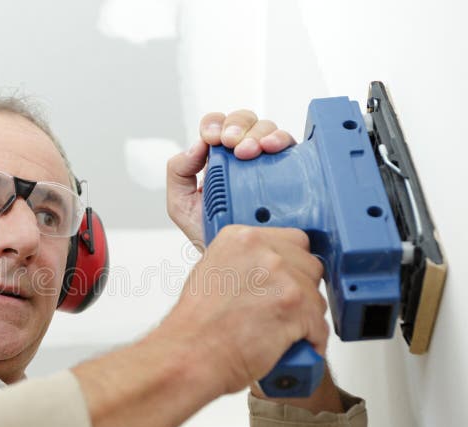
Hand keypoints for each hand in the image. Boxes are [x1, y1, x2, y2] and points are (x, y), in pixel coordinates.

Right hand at [157, 225, 327, 395]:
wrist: (190, 355)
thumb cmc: (195, 325)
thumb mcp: (211, 271)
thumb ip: (243, 261)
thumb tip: (264, 269)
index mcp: (241, 238)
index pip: (292, 240)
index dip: (290, 264)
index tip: (285, 279)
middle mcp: (264, 252)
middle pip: (309, 265)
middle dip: (300, 289)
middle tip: (282, 308)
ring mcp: (283, 279)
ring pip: (316, 297)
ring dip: (305, 316)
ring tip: (281, 330)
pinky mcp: (296, 308)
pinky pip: (319, 326)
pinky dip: (310, 340)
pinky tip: (292, 346)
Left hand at [166, 110, 296, 245]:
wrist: (240, 263)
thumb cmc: (211, 235)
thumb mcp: (182, 206)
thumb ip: (178, 174)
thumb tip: (195, 146)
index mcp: (217, 159)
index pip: (217, 126)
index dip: (215, 124)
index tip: (214, 138)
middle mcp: (243, 156)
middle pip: (244, 122)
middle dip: (238, 127)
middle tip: (233, 144)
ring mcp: (267, 163)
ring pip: (266, 129)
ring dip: (258, 133)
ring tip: (252, 151)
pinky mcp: (288, 172)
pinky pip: (289, 146)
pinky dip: (281, 140)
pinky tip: (273, 148)